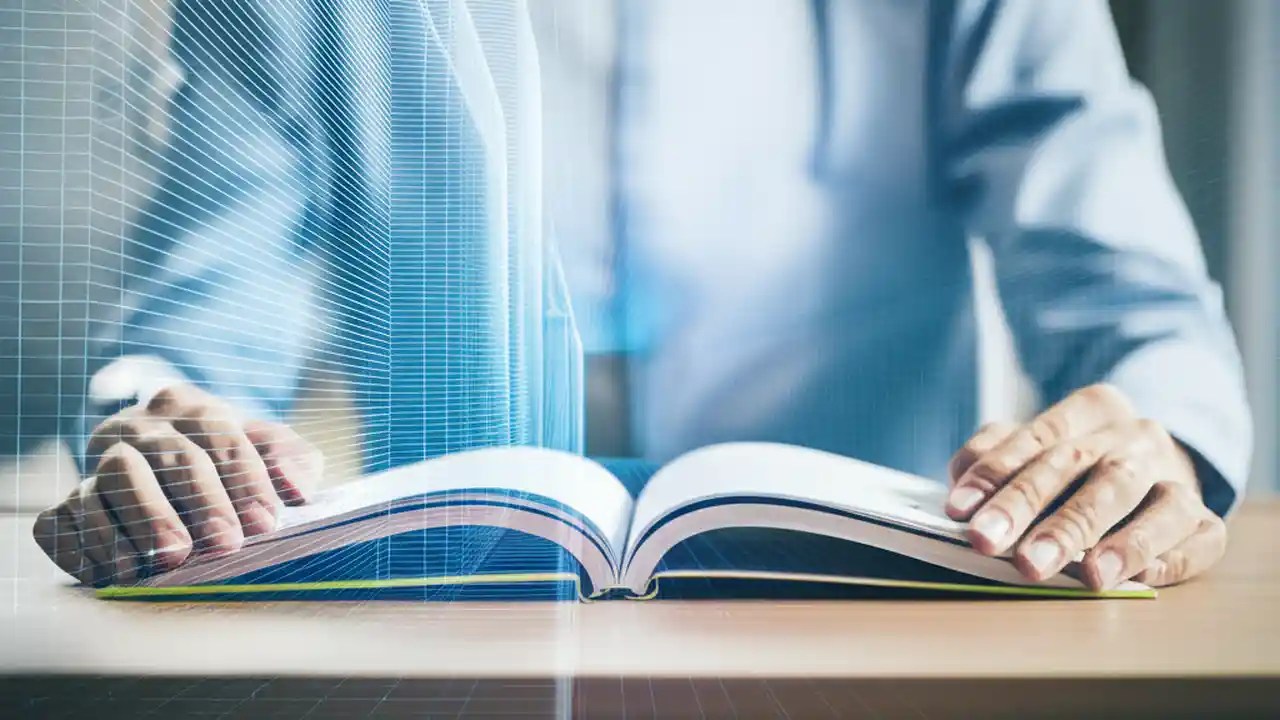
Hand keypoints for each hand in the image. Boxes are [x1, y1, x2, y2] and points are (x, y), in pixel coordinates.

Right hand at [33, 384, 321, 585]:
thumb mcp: (262, 448)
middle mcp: (137, 429)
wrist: (153, 454)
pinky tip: (110, 572)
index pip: (217, 435)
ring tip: (163, 562)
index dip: (244, 479)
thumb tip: (298, 485)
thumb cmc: (222, 459)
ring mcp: (95, 464)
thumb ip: (290, 459)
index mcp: (188, 408)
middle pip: (166, 456)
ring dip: (140, 522)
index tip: (265, 523)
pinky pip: (60, 521)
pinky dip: (83, 546)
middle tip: (223, 545)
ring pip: (109, 481)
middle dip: (198, 502)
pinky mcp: (63, 504)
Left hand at [945, 383, 1225, 590]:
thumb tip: (963, 484)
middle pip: (1079, 468)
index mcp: (1092, 409)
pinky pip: (1195, 538)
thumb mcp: (1038, 447)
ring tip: (1080, 573)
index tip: (960, 512)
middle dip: (1031, 509)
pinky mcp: (1206, 519)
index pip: (1037, 438)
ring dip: (1107, 538)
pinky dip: (1163, 558)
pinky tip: (1131, 579)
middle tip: (993, 545)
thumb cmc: (1082, 467)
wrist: (1162, 471)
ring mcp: (1176, 476)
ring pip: (1141, 499)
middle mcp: (1135, 436)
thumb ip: (996, 457)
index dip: (995, 475)